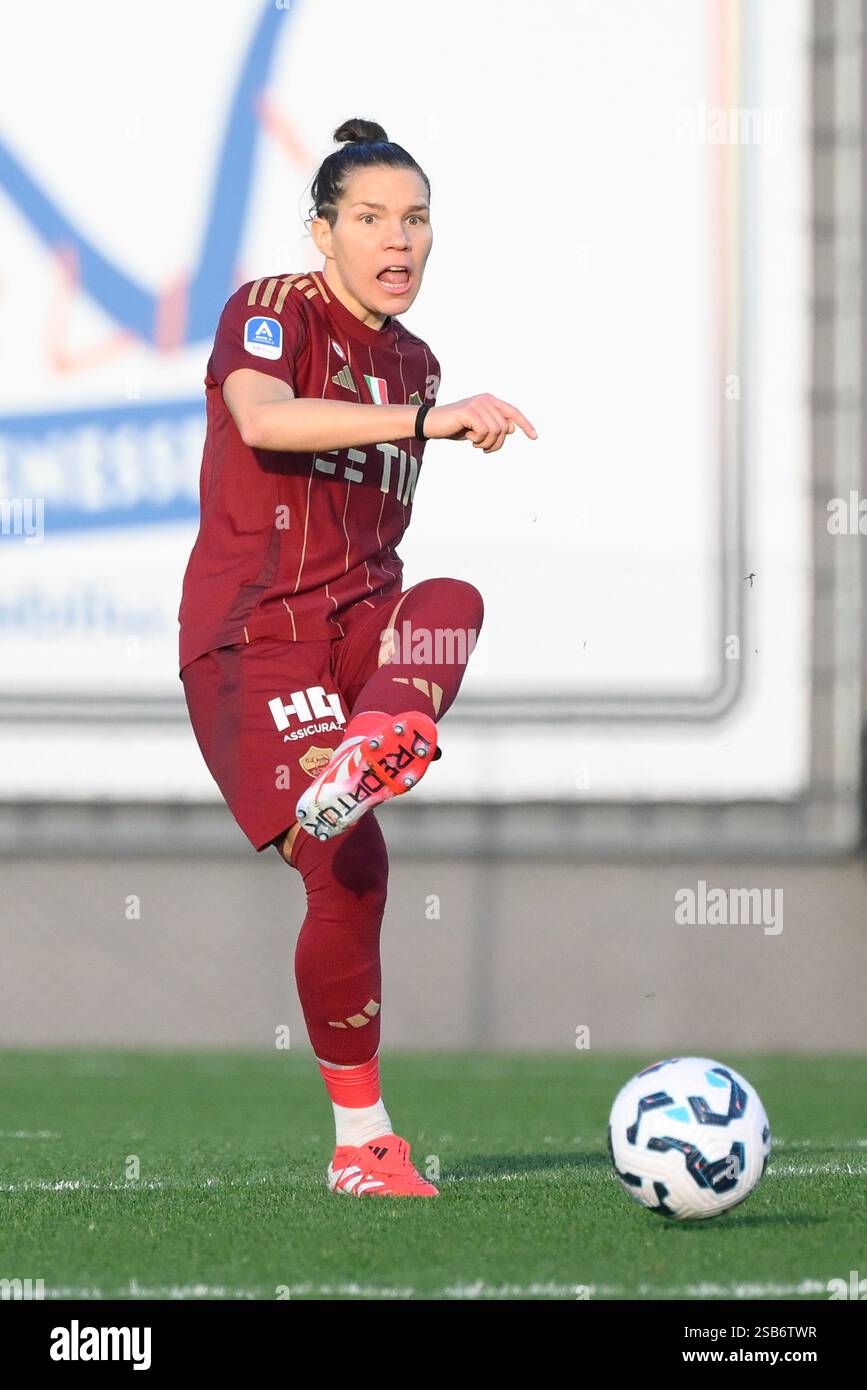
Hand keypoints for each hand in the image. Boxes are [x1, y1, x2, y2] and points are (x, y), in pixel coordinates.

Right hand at [423, 394, 537, 451]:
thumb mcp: (478, 428)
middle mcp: (486, 399)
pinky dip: (477, 440)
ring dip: (486, 443)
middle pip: (505, 427)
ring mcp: (478, 404)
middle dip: (496, 443)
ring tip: (474, 442)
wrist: (432, 423)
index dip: (526, 424)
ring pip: (496, 431)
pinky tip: (467, 437)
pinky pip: (484, 432)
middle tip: (482, 447)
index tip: (535, 437)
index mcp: (490, 401)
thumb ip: (494, 426)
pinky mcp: (469, 411)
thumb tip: (511, 428)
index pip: (513, 413)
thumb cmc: (455, 427)